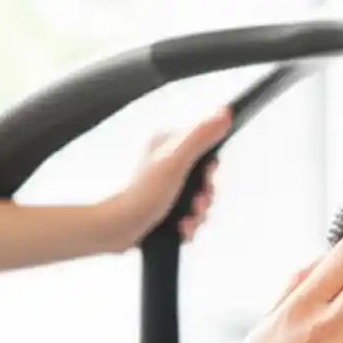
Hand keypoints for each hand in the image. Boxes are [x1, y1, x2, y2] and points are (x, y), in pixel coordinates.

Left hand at [99, 108, 231, 251]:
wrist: (118, 228)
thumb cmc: (143, 194)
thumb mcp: (176, 160)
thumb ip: (200, 136)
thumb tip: (224, 114)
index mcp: (168, 144)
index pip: (205, 149)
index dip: (210, 168)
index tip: (205, 179)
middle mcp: (166, 162)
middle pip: (205, 179)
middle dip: (205, 197)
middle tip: (195, 204)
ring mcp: (165, 186)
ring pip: (199, 200)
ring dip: (198, 215)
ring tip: (186, 220)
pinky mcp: (164, 206)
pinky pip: (189, 216)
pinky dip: (189, 225)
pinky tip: (181, 227)